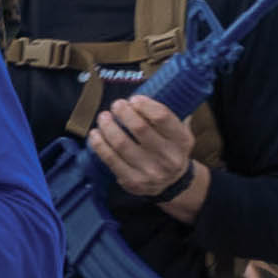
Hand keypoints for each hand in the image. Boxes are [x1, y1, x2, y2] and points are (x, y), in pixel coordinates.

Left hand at [85, 95, 199, 199]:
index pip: (161, 117)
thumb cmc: (170, 148)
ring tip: (103, 117)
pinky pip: (110, 159)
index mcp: (182, 140)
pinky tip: (95, 134)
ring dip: (108, 126)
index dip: (144, 104)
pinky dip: (99, 144)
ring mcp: (151, 172)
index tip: (134, 99)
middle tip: (116, 105)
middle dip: (123, 112)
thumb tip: (143, 95)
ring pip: (121, 143)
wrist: (173, 183)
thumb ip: (167, 115)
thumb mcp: (179, 132)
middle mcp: (169, 157)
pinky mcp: (133, 182)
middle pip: (139, 128)